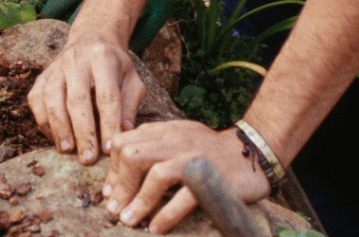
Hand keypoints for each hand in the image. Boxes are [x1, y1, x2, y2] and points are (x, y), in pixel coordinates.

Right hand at [28, 34, 146, 164]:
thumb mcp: (131, 80)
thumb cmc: (115, 67)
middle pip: (77, 99)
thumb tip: (124, 134)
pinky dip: (44, 122)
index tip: (109, 149)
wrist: (91, 40)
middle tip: (88, 158)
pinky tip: (56, 138)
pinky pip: (37, 100)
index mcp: (103, 58)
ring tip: (68, 150)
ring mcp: (55, 66)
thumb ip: (130, 105)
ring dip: (60, 128)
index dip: (108, 124)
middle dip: (82, 132)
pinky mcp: (41, 76)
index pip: (106, 95)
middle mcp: (76, 59)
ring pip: (52, 99)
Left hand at [103, 121, 270, 233]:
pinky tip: (156, 228)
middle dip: (120, 186)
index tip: (109, 192)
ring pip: (155, 176)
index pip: (125, 142)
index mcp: (164, 130)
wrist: (249, 154)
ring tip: (129, 221)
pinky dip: (165, 215)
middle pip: (134, 156)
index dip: (113, 169)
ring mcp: (192, 157)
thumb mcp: (177, 139)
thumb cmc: (207, 152)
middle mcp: (175, 139)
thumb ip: (152, 147)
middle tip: (114, 210)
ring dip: (138, 203)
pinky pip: (183, 198)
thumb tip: (118, 172)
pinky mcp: (209, 178)